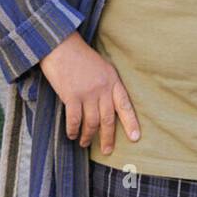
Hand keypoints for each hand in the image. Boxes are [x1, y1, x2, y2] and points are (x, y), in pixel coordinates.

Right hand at [39, 31, 139, 154]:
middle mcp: (102, 89)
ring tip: (85, 143)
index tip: (135, 138)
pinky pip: (74, 120)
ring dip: (88, 136)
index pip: (125, 105)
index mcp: (112, 80)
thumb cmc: (80, 56)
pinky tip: (71, 135)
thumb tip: (108, 105)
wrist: (60, 45)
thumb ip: (107, 85)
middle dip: (108, 138)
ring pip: (91, 123)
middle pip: (108, 119)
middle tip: (107, 151)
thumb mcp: (102, 66)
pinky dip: (73, 130)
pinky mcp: (71, 96)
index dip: (131, 123)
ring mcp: (87, 93)